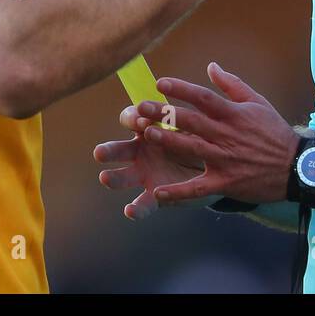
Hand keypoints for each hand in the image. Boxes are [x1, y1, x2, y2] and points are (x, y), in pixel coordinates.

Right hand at [94, 105, 206, 219]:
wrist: (215, 167)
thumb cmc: (200, 138)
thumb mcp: (194, 125)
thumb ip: (183, 119)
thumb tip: (180, 104)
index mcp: (147, 129)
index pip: (131, 119)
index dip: (134, 120)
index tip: (142, 123)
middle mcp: (140, 152)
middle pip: (118, 149)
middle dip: (109, 151)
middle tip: (99, 153)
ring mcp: (145, 175)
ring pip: (122, 177)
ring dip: (113, 178)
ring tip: (105, 177)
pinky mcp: (155, 196)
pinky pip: (143, 204)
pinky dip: (136, 209)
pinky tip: (130, 211)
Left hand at [130, 62, 300, 205]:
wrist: (298, 167)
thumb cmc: (275, 132)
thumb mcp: (257, 102)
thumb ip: (231, 84)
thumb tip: (210, 66)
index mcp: (233, 114)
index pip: (203, 97)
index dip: (180, 89)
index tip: (159, 83)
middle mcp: (227, 134)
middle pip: (191, 121)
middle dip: (164, 113)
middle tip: (140, 107)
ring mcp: (226, 159)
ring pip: (192, 148)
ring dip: (168, 141)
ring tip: (146, 134)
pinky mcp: (226, 182)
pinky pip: (198, 188)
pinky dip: (178, 192)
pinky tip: (158, 192)